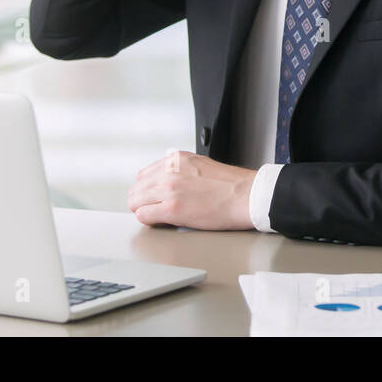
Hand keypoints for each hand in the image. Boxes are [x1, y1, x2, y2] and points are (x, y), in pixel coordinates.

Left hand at [127, 150, 256, 230]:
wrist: (246, 195)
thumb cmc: (230, 184)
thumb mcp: (200, 164)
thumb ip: (180, 169)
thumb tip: (169, 179)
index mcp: (175, 159)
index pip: (144, 174)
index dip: (147, 188)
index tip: (153, 196)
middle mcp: (168, 171)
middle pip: (137, 188)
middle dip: (142, 200)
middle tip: (151, 209)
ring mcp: (168, 190)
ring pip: (136, 202)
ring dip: (143, 210)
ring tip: (155, 216)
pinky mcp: (172, 209)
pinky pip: (144, 215)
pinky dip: (148, 220)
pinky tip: (160, 222)